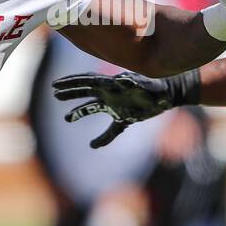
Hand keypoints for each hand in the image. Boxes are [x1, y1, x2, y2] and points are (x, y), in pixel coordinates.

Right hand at [52, 70, 197, 148]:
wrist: (171, 94)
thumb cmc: (161, 88)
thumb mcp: (149, 85)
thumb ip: (135, 83)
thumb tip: (120, 80)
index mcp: (114, 84)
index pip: (88, 82)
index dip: (72, 83)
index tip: (56, 85)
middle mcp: (112, 93)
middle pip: (86, 91)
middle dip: (70, 91)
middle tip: (53, 92)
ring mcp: (118, 104)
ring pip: (93, 107)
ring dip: (80, 111)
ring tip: (66, 117)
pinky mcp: (126, 116)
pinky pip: (112, 129)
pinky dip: (104, 138)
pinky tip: (94, 145)